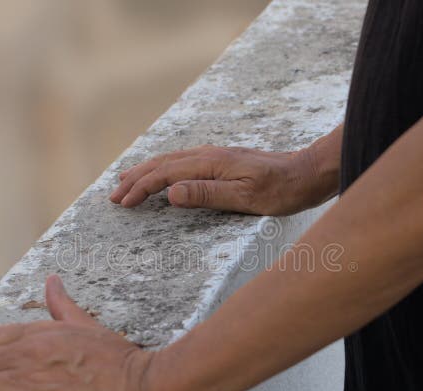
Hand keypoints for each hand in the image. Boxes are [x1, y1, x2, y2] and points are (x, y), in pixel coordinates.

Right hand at [109, 143, 336, 215]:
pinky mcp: (223, 161)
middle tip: (113, 196)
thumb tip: (170, 193)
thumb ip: (208, 193)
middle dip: (135, 179)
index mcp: (211, 163)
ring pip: (171, 160)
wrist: (308, 173)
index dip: (140, 188)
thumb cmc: (282, 190)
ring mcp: (216, 156)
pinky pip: (183, 162)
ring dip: (146, 171)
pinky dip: (164, 169)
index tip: (122, 203)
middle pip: (162, 164)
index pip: (165, 174)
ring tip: (126, 181)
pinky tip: (163, 175)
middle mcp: (209, 155)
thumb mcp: (247, 197)